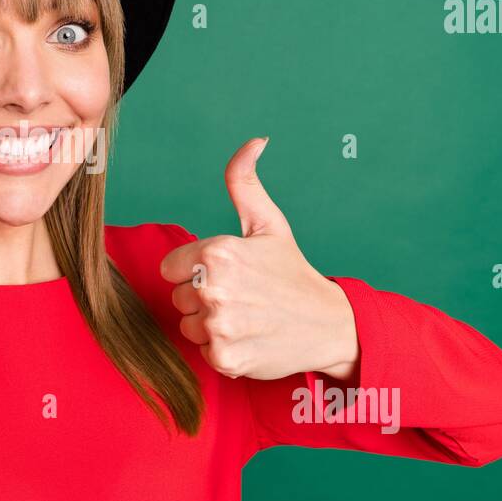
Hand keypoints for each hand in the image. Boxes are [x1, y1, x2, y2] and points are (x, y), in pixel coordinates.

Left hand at [159, 136, 359, 381]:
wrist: (330, 325)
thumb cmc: (293, 273)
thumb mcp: (269, 225)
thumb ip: (244, 183)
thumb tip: (253, 142)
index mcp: (218, 253)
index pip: (171, 268)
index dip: (195, 271)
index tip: (226, 275)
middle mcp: (214, 289)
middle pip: (179, 298)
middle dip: (203, 299)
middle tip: (242, 297)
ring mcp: (220, 326)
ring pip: (189, 327)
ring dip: (212, 326)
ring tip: (247, 317)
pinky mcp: (225, 358)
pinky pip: (204, 352)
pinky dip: (224, 350)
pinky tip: (250, 338)